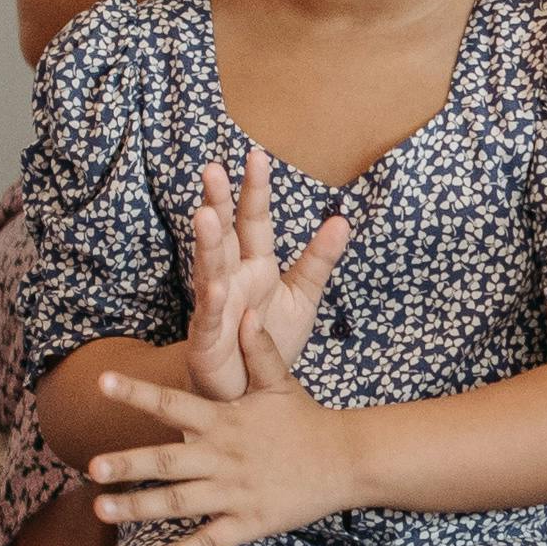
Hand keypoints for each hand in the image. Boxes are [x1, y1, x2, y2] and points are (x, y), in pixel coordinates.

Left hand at [82, 298, 359, 545]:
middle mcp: (223, 456)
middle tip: (90, 467)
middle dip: (127, 464)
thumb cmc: (307, 421)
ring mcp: (234, 493)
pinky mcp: (248, 523)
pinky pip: (208, 541)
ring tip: (101, 510)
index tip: (103, 382)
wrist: (346, 461)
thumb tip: (246, 309)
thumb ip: (258, 350)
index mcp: (224, 421)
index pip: (173, 404)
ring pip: (178, 503)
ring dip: (138, 507)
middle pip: (166, 460)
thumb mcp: (280, 383)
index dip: (136, 392)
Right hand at [178, 159, 352, 402]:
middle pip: (223, 234)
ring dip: (207, 243)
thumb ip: (319, 260)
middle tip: (212, 169)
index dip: (255, 190)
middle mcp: (231, 277)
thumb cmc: (268, 339)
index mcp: (256, 264)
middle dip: (217, 203)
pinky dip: (214, 303)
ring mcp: (215, 306)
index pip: (254, 220)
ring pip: (209, 268)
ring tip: (204, 215)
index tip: (256, 156)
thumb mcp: (303, 296)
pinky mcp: (207, 339)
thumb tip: (342, 219)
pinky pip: (210, 318)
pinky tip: (218, 286)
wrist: (249, 389)